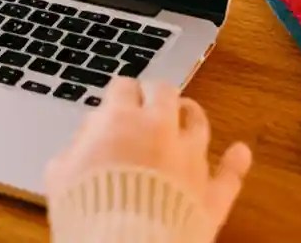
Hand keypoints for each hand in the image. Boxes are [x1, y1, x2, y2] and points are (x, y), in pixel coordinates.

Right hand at [45, 77, 251, 236]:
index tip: (117, 97)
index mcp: (121, 121)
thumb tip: (89, 133)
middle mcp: (160, 131)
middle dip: (156, 93)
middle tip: (149, 99)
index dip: (120, 91)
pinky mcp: (210, 192)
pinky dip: (235, 162)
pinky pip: (230, 174)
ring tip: (187, 113)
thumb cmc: (87, 211)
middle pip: (165, 93)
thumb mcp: (60, 174)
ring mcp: (191, 160)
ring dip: (192, 115)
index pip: (123, 87)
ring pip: (199, 123)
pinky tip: (240, 152)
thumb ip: (76, 146)